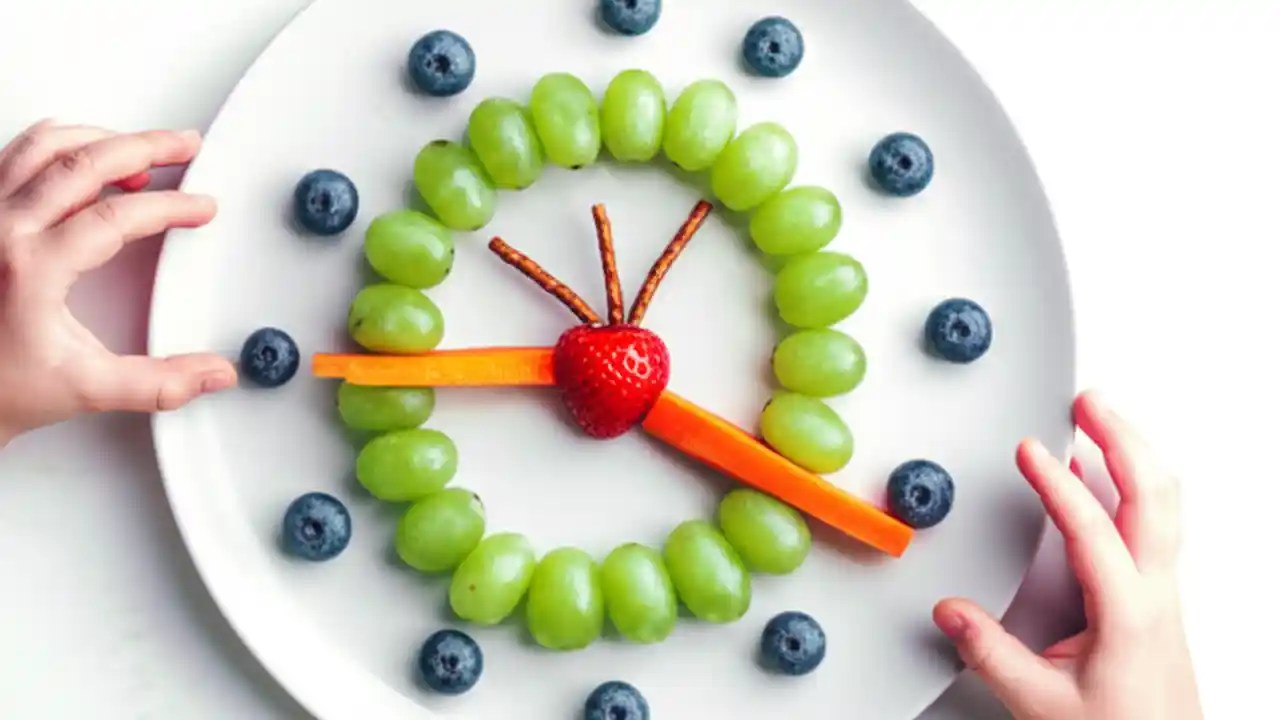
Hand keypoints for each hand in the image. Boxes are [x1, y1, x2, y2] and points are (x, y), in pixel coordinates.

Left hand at [0, 120, 235, 445]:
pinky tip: (82, 155)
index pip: (118, 215)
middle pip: (85, 160)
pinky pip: (15, 155)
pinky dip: (58, 145)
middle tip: (183, 146)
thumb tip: (209, 373)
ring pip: (45, 146)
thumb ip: (158, 384)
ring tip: (139, 149)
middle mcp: (0, 228)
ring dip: (101, 139)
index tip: (200, 207)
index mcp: (32, 266)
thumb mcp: (86, 388)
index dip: (171, 205)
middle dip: (147, 145)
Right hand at [933, 391, 1200, 718]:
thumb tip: (953, 611)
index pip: (1092, 528)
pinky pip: (1158, 522)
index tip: (1031, 449)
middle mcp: (1155, 593)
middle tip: (1087, 402)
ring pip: (1164, 502)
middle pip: (1152, 493)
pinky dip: (1136, 483)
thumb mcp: (1041, 703)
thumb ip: (992, 654)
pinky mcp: (1159, 598)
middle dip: (1120, 438)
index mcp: (1128, 612)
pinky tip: (1110, 478)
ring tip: (1102, 421)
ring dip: (1134, 453)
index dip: (1058, 482)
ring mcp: (1163, 592)